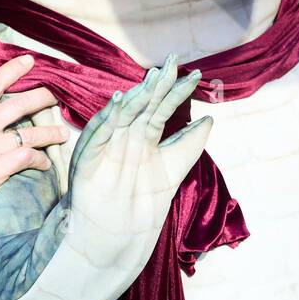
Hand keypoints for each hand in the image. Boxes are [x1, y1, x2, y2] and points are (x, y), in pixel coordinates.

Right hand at [0, 54, 67, 228]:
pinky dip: (40, 161)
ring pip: (31, 133)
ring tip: (62, 134)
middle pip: (20, 105)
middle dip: (41, 98)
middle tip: (55, 95)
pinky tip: (45, 164)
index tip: (29, 61)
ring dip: (50, 133)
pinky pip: (27, 158)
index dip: (13, 70)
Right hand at [61, 55, 212, 270]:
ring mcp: (107, 147)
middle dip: (158, 84)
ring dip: (137, 95)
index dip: (177, 92)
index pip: (162, 109)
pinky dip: (109, 117)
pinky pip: (99, 134)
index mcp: (143, 139)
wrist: (115, 239)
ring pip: (123, 115)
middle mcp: (125, 138)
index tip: (196, 75)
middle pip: (143, 106)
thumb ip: (188, 145)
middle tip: (173, 61)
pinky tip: (121, 101)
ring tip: (153, 77)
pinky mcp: (89, 160)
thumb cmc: (141, 208)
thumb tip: (209, 120)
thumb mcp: (173, 171)